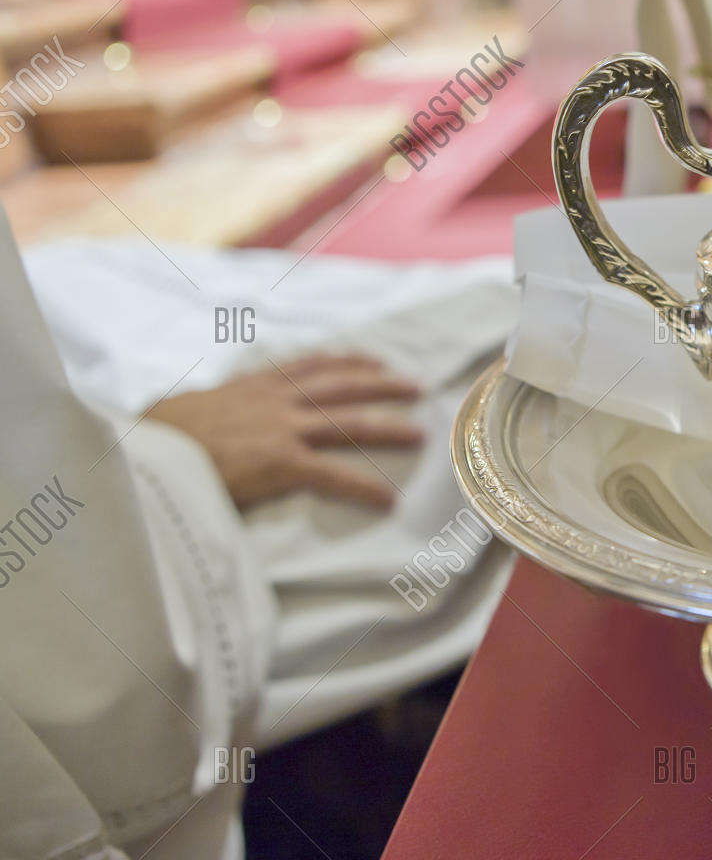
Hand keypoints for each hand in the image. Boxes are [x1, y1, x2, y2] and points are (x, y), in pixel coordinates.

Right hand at [146, 354, 424, 509]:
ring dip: (388, 427)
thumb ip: (217, 407)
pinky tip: (387, 499)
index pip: (310, 367)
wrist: (143, 451)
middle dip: (382, 384)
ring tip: (420, 434)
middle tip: (414, 387)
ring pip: (348, 423)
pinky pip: (334, 474)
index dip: (346, 363)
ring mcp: (281, 429)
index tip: (373, 361)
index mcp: (253, 386)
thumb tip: (212, 411)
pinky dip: (363, 486)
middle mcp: (274, 401)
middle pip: (341, 386)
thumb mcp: (192, 408)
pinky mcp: (281, 462)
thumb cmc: (157, 437)